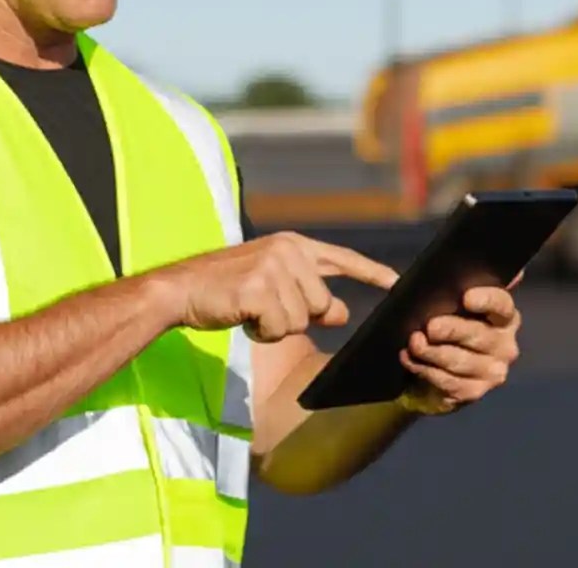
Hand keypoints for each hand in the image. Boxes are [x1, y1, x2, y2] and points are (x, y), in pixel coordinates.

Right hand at [154, 231, 398, 342]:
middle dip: (295, 317)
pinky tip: (242, 316)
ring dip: (275, 326)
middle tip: (262, 307)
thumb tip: (340, 313)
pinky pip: (280, 328)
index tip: (396, 283)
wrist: (180, 289)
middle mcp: (287, 251)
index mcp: (293, 245)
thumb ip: (308, 297)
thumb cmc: (226, 289)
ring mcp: (273, 267)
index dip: (371, 273)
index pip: (341, 259)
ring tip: (249, 310)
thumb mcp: (272, 288)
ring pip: (301, 320)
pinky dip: (262, 332)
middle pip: (321, 304)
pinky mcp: (259, 288)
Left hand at [396, 280, 522, 414]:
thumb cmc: (446, 325)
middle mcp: (505, 344)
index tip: (466, 297)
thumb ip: (455, 285)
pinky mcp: (474, 391)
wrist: (437, 369)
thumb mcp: (449, 304)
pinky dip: (425, 370)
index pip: (502, 305)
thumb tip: (450, 272)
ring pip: (460, 361)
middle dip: (452, 330)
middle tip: (430, 326)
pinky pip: (448, 382)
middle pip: (480, 335)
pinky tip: (409, 360)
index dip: (487, 299)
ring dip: (432, 352)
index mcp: (504, 316)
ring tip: (413, 342)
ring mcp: (492, 371)